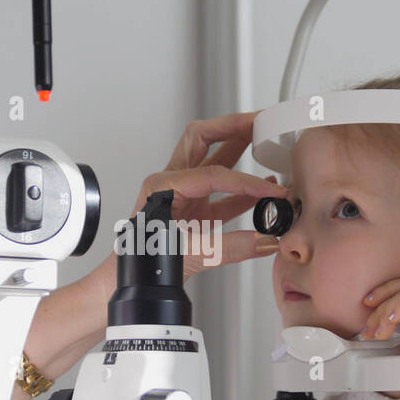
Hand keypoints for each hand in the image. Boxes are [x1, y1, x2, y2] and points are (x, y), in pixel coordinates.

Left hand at [129, 111, 287, 280]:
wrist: (130, 279)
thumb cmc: (142, 263)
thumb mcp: (187, 254)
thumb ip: (230, 248)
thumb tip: (264, 241)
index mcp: (163, 187)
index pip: (212, 173)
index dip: (245, 181)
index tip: (269, 190)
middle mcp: (172, 183)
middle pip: (203, 138)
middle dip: (231, 125)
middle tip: (259, 120)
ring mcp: (183, 195)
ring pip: (212, 159)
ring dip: (238, 148)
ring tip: (264, 140)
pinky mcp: (193, 211)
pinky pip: (222, 194)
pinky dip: (243, 191)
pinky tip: (263, 190)